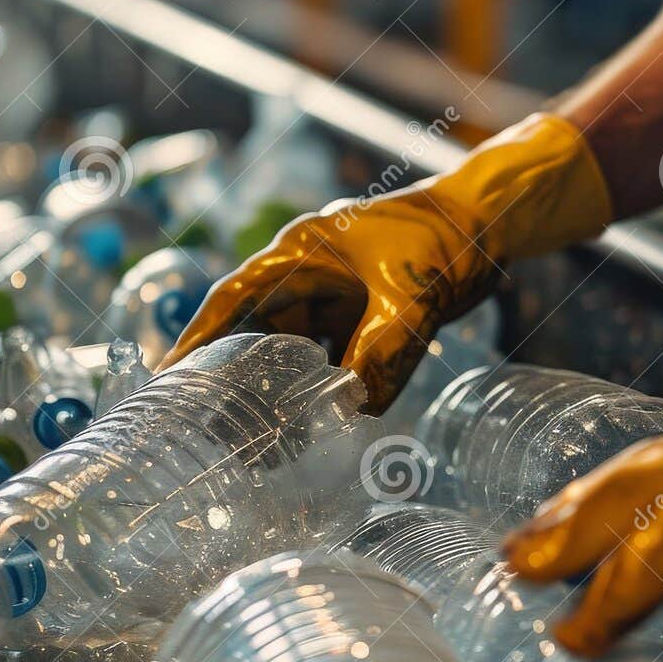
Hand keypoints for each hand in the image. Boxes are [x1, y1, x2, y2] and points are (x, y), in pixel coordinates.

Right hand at [160, 114, 611, 411]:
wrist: (492, 223)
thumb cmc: (446, 236)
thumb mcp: (411, 292)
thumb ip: (383, 346)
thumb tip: (355, 407)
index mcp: (299, 253)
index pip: (234, 299)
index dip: (199, 339)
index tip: (170, 378)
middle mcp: (307, 275)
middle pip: (256, 331)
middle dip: (235, 376)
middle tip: (209, 426)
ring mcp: (335, 296)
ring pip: (294, 350)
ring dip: (281, 389)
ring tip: (257, 438)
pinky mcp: (362, 315)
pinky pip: (335, 358)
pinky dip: (327, 388)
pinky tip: (319, 426)